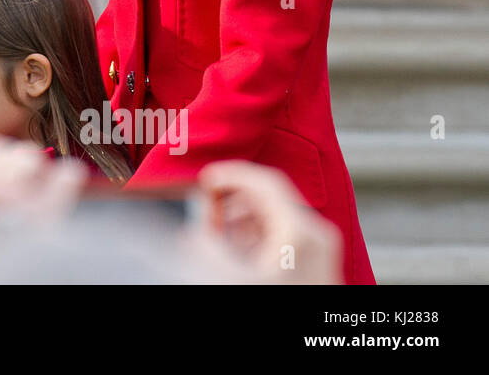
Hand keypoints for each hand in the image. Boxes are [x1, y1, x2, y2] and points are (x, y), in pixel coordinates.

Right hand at [189, 159, 342, 284]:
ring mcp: (321, 252)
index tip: (205, 179)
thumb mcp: (229, 274)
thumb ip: (207, 242)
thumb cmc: (271, 297)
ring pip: (277, 217)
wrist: (311, 344)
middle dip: (233, 201)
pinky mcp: (319, 267)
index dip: (230, 174)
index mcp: (300, 230)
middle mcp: (317, 235)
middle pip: (270, 198)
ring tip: (218, 236)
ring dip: (243, 220)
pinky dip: (259, 236)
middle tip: (207, 211)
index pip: (263, 181)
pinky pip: (286, 236)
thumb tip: (198, 230)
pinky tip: (240, 253)